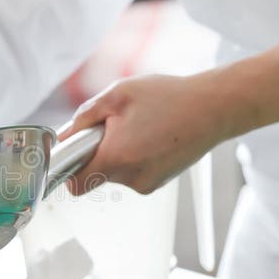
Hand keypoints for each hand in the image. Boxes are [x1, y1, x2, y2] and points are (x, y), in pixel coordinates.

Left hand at [58, 73, 228, 194]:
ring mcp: (147, 182)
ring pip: (115, 173)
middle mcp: (131, 178)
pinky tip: (150, 136)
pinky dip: (133, 157)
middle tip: (113, 126)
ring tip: (138, 127)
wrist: (213, 108)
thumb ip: (84, 117)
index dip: (68, 168)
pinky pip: (133, 173)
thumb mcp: (117, 95)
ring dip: (116, 153)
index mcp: (116, 158)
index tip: (73, 151)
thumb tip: (65, 135)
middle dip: (96, 153)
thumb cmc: (169, 98)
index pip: (75, 184)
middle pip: (95, 176)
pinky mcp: (159, 181)